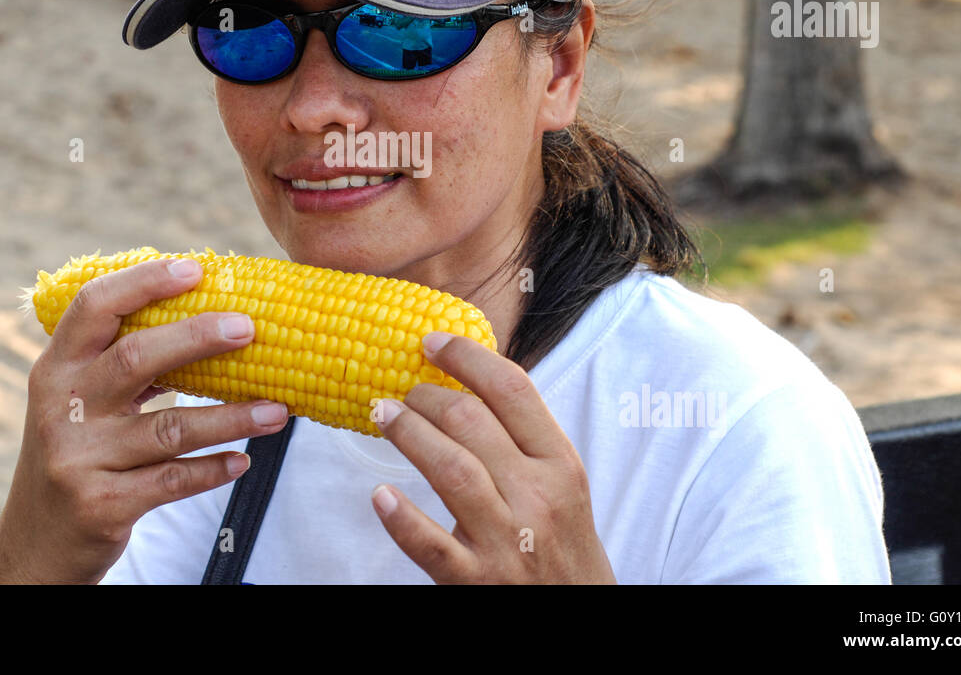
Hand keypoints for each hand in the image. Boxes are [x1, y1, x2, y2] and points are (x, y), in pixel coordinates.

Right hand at [0, 257, 288, 583]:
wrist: (36, 545)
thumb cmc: (77, 454)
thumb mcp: (80, 402)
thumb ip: (125, 363)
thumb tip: (211, 316)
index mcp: (55, 369)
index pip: (93, 307)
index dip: (144, 281)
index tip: (196, 268)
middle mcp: (60, 408)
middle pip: (135, 357)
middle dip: (197, 337)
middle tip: (250, 327)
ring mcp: (79, 458)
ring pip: (169, 427)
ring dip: (232, 417)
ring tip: (279, 410)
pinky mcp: (102, 505)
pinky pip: (172, 481)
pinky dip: (213, 469)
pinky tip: (243, 460)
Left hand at [370, 332, 615, 583]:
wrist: (580, 618)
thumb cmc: (564, 547)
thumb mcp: (563, 486)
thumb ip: (525, 440)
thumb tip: (468, 381)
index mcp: (560, 465)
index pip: (513, 390)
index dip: (466, 356)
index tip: (431, 342)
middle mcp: (537, 497)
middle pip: (472, 421)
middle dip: (427, 395)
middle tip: (403, 390)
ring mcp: (506, 541)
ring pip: (450, 468)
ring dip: (408, 433)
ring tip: (382, 414)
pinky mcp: (475, 582)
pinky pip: (431, 545)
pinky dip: (402, 519)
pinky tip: (380, 496)